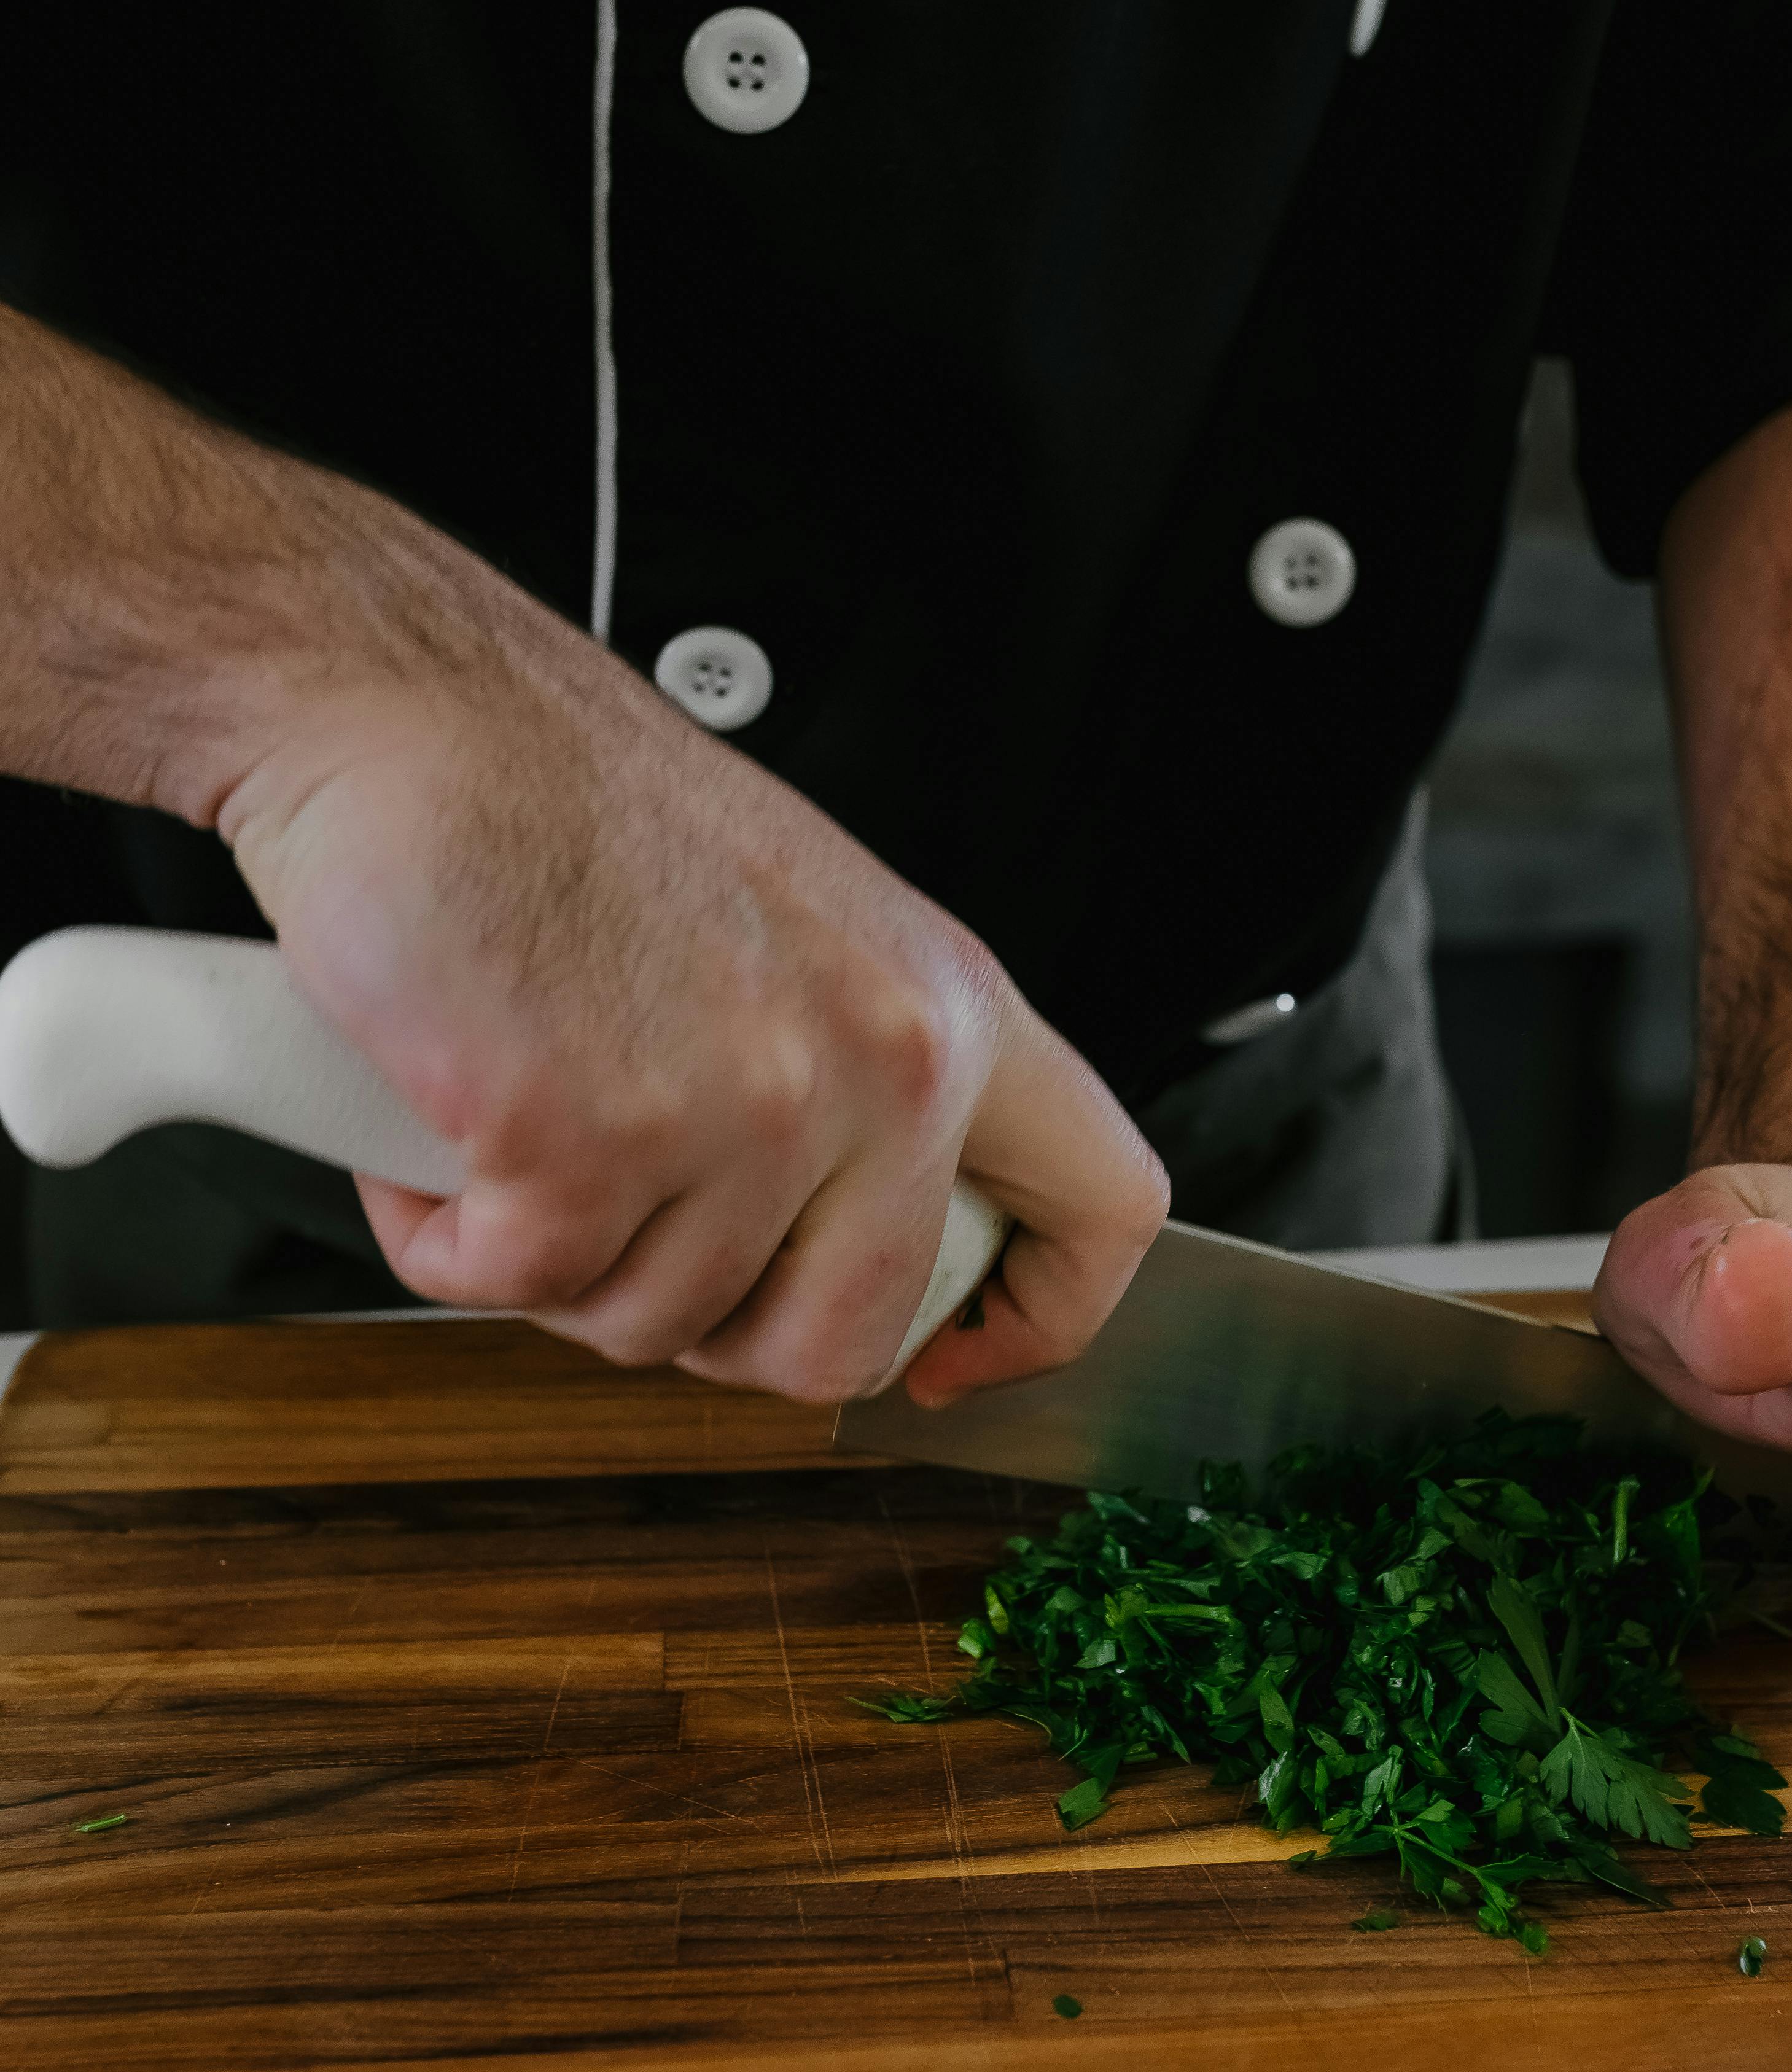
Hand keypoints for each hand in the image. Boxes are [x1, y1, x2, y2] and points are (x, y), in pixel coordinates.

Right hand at [213, 577, 1165, 1405]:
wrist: (406, 714)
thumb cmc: (566, 804)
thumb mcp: (801, 924)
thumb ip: (859, 1070)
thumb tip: (855, 1226)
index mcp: (947, 1001)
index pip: (1105, 1204)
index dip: (1039, 1317)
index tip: (958, 1357)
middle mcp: (883, 1060)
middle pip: (846, 1340)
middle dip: (721, 1335)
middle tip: (633, 1236)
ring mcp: (746, 1107)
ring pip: (660, 1327)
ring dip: (557, 1264)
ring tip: (517, 1124)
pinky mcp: (589, 1142)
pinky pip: (516, 1287)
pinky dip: (448, 1239)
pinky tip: (440, 1133)